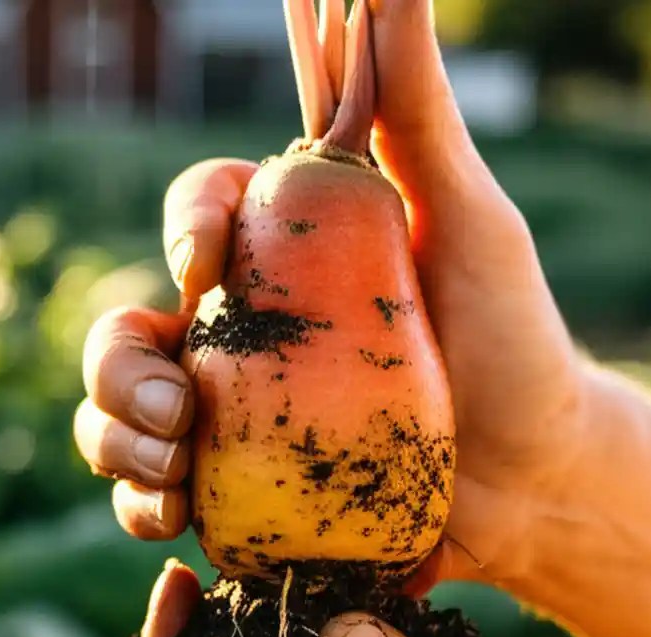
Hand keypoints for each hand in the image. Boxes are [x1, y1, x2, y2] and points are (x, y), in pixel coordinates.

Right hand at [75, 0, 587, 589]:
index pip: (201, 212)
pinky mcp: (237, 493)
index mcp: (288, 255)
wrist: (537, 481)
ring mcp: (231, 417)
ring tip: (170, 470)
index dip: (185, 224)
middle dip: (115, 364)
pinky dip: (139, 505)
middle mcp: (244, 333)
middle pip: (124, 330)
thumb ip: (418, 109)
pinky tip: (178, 514)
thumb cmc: (510, 339)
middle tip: (172, 404)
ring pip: (114, 415)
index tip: (207, 259)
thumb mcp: (469, 219)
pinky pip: (148, 496)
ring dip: (113, 439)